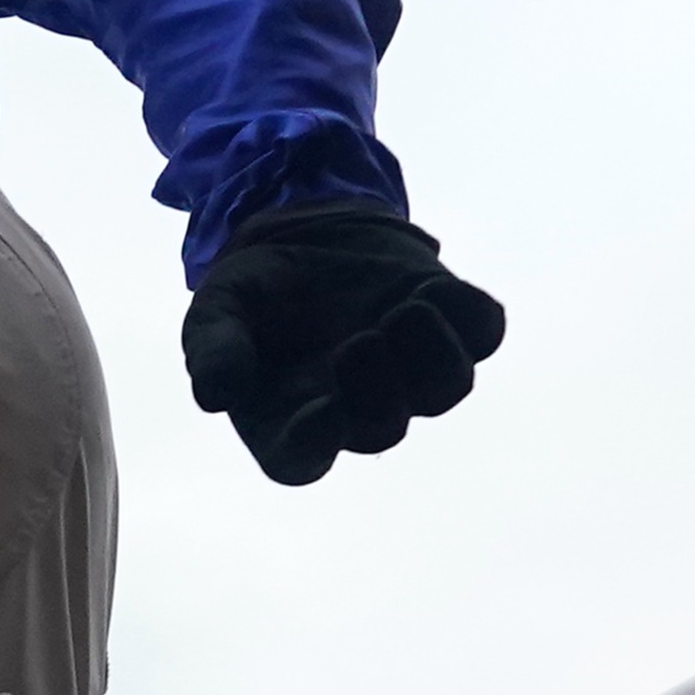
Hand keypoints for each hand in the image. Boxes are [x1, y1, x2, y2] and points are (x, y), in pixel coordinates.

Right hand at [179, 202, 504, 486]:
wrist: (303, 235)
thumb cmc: (255, 292)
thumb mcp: (217, 312)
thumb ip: (212, 349)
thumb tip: (216, 395)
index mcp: (291, 420)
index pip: (305, 458)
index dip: (316, 442)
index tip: (321, 412)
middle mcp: (358, 407)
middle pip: (384, 427)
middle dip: (379, 389)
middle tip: (360, 341)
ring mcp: (412, 368)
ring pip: (446, 387)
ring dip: (434, 357)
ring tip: (405, 310)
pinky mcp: (449, 323)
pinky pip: (482, 333)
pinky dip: (468, 316)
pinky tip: (432, 289)